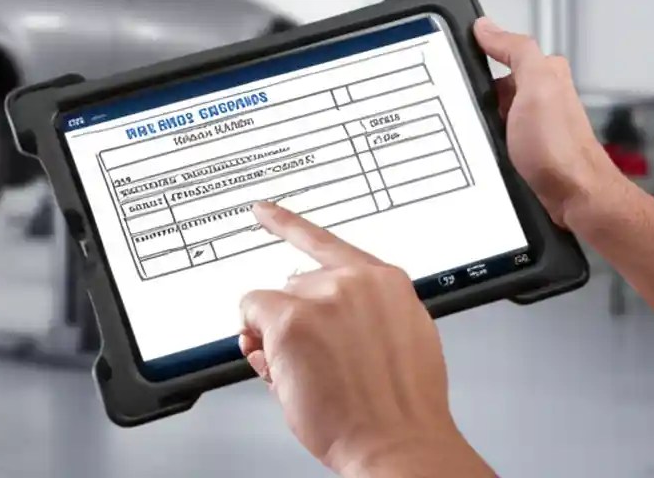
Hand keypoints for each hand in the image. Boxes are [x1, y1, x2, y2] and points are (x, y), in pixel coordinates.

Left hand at [240, 202, 491, 476]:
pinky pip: (251, 313)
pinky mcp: (291, 316)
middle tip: (313, 362)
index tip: (264, 210)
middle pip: (296, 284)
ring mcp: (323, 296)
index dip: (288, 225)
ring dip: (278, 337)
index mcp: (386, 283)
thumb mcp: (402, 342)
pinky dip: (255, 339)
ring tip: (309, 375)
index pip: (327, 243)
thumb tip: (318, 320)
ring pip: (273, 303)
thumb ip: (363, 315)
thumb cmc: (400, 409)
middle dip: (295, 320)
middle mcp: (355, 281)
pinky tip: (282, 366)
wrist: (398, 443)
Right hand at [472, 18, 623, 225]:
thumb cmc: (559, 148)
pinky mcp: (520, 147)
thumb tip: (487, 27)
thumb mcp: (536, 87)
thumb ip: (516, 51)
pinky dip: (480, 140)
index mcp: (545, 73)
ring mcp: (529, 123)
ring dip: (475, 121)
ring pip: (486, 111)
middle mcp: (539, 96)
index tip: (455, 63)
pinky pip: (489, 134)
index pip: (501, 51)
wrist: (572, 196)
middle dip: (472, 94)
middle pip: (489, 84)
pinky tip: (479, 148)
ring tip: (474, 131)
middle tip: (467, 106)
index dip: (476, 55)